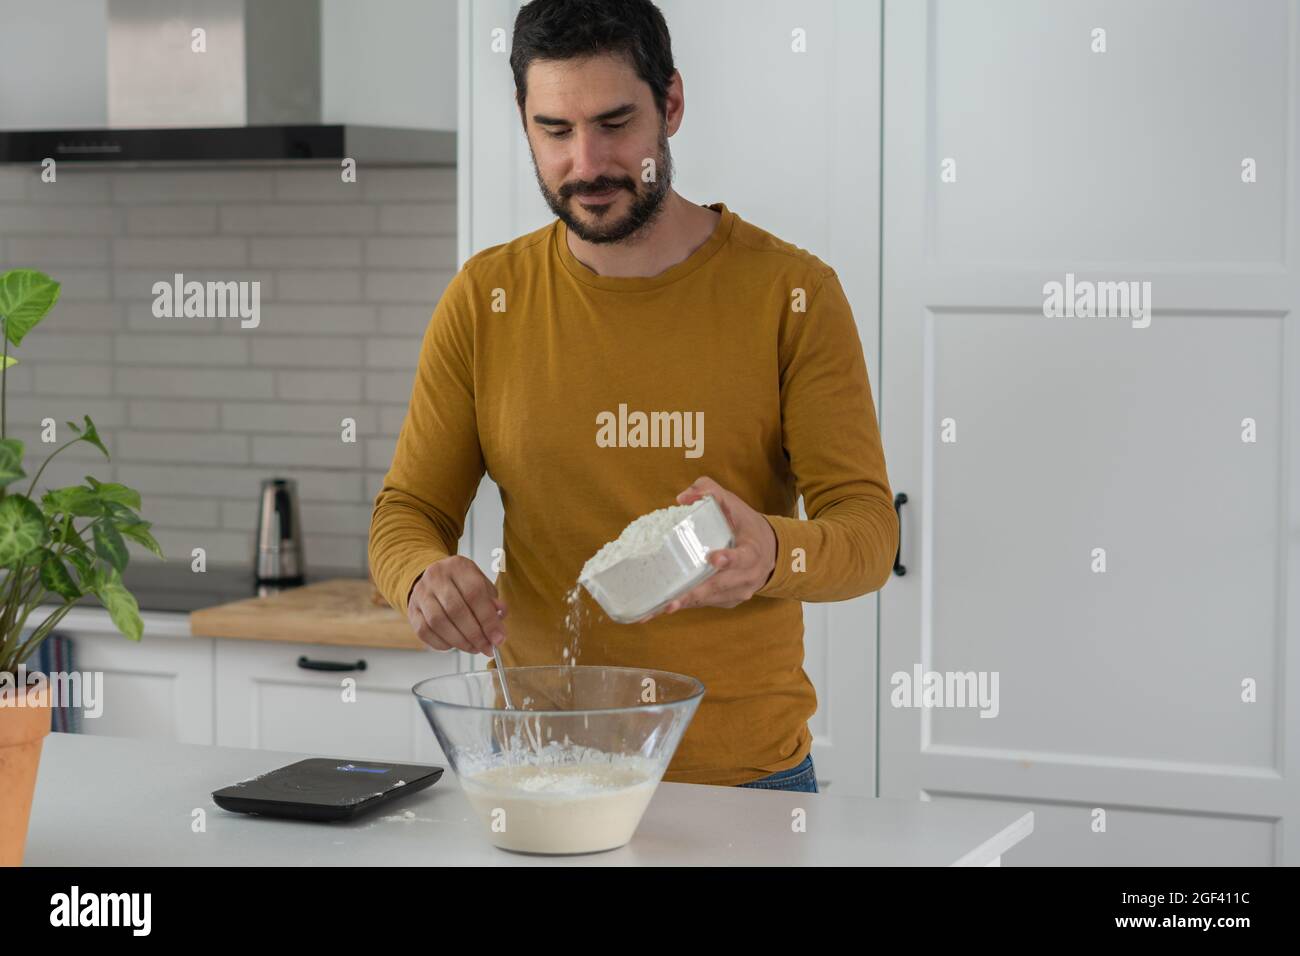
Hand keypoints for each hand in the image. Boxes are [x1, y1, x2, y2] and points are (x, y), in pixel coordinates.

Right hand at [406, 555, 506, 655]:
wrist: (432, 578)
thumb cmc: (461, 584)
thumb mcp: (481, 584)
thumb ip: (492, 602)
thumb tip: (500, 619)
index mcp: (458, 566)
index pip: (474, 594)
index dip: (488, 619)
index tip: (498, 638)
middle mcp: (436, 577)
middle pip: (456, 610)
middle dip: (475, 634)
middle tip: (487, 648)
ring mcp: (421, 593)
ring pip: (439, 622)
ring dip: (460, 641)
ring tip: (474, 648)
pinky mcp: (412, 610)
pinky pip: (425, 632)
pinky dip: (442, 643)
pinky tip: (455, 645)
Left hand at [643, 476, 776, 618]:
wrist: (770, 551)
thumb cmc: (745, 525)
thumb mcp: (733, 503)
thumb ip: (710, 492)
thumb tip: (682, 498)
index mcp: (753, 552)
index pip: (743, 557)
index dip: (729, 560)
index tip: (713, 558)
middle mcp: (748, 576)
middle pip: (720, 586)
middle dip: (695, 594)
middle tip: (672, 601)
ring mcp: (739, 592)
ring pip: (710, 599)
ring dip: (685, 604)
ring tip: (659, 610)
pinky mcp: (728, 601)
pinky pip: (706, 604)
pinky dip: (686, 605)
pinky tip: (662, 609)